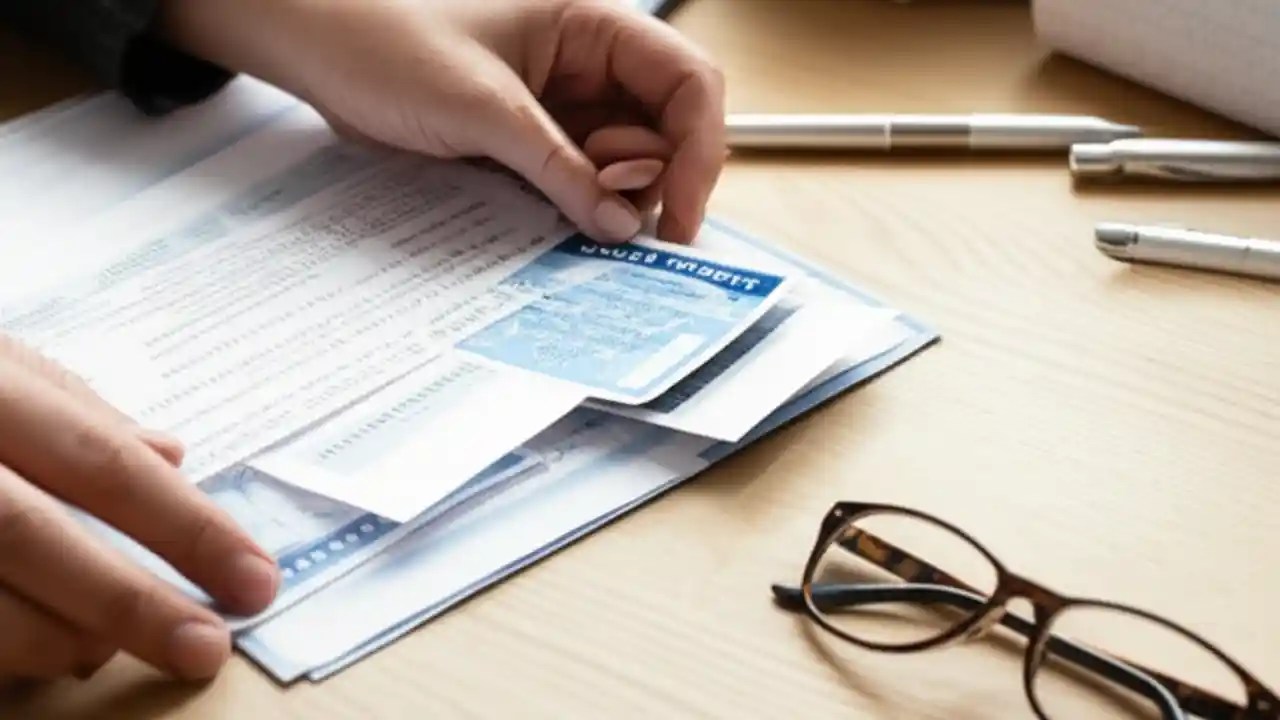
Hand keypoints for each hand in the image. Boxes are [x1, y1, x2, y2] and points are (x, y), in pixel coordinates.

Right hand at [0, 335, 278, 686]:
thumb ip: (77, 410)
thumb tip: (173, 455)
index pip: (100, 459)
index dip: (186, 525)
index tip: (257, 580)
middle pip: (34, 537)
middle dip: (130, 602)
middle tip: (206, 648)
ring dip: (55, 641)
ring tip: (103, 650)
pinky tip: (27, 654)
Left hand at [159, 0, 727, 244]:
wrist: (319, 51)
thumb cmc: (389, 41)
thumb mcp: (485, 108)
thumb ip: (559, 168)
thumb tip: (621, 224)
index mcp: (595, 27)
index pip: (688, 84)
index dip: (699, 151)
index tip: (681, 216)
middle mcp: (590, 67)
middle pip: (668, 132)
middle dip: (655, 182)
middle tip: (614, 223)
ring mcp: (564, 108)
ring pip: (628, 166)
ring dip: (615, 202)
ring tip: (572, 216)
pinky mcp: (534, 143)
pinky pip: (580, 183)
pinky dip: (581, 210)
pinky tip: (559, 224)